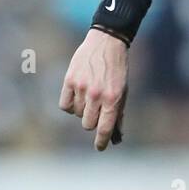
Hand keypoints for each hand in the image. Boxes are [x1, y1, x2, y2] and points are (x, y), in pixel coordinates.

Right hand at [59, 28, 128, 150]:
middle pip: (88, 124)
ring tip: (89, 97)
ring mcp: (81, 88)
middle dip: (92, 122)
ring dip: (82, 111)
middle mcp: (96, 95)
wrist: (107, 42)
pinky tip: (77, 97)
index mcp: (113, 99)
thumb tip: (116, 138)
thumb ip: (119, 114)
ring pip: (77, 115)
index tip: (100, 147)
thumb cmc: (117, 70)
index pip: (105, 128)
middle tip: (96, 112)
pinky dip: (70, 106)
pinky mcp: (69, 80)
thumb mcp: (123, 91)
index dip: (101, 142)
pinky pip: (64, 105)